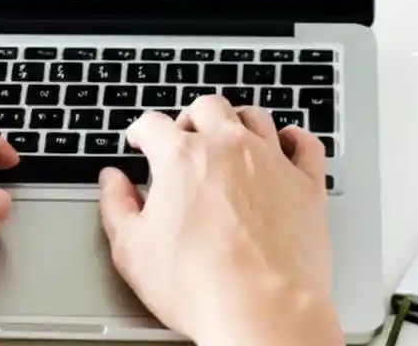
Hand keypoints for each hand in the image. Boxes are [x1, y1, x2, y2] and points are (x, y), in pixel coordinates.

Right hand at [99, 96, 341, 345]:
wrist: (262, 310)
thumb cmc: (198, 286)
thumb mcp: (132, 251)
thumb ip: (117, 206)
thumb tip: (111, 182)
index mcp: (182, 158)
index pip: (153, 124)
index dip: (140, 132)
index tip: (140, 141)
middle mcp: (229, 148)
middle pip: (208, 107)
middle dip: (191, 118)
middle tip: (185, 138)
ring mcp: (272, 162)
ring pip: (255, 117)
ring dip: (238, 121)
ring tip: (230, 138)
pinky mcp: (306, 184)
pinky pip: (306, 144)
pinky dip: (295, 138)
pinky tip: (287, 143)